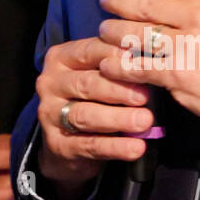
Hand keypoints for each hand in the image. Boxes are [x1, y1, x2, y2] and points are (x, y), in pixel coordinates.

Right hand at [33, 35, 155, 198]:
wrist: (70, 142)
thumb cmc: (93, 98)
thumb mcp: (100, 74)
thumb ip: (117, 64)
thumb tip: (149, 58)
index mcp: (60, 59)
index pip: (89, 52)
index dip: (116, 56)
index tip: (142, 60)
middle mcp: (50, 84)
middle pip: (86, 84)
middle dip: (117, 89)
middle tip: (145, 95)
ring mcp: (50, 115)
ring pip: (85, 115)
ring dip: (117, 118)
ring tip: (145, 121)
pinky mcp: (58, 145)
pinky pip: (89, 145)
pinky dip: (115, 147)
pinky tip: (136, 147)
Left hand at [96, 0, 199, 133]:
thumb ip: (195, 3)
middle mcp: (198, 16)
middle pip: (142, 2)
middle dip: (116, 1)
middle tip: (105, 0)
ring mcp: (187, 45)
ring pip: (134, 32)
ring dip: (113, 32)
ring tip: (106, 31)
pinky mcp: (178, 74)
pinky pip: (136, 65)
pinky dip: (118, 64)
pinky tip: (110, 63)